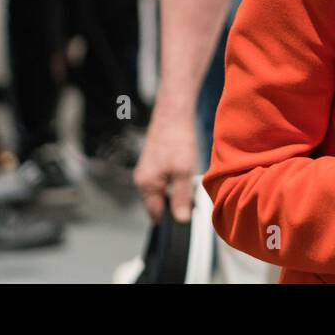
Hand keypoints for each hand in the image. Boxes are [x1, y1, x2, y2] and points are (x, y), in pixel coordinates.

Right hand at [134, 107, 200, 221]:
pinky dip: (173, 183)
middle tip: (192, 204)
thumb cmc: (176, 141)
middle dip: (173, 207)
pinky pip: (162, 181)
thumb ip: (181, 198)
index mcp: (146, 185)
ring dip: (174, 194)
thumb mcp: (183, 172)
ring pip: (161, 192)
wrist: (173, 114)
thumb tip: (181, 220)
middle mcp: (142, 180)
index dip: (170, 220)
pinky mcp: (153, 162)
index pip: (155, 214)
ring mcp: (146, 171)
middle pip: (157, 204)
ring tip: (189, 188)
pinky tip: (184, 176)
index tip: (186, 221)